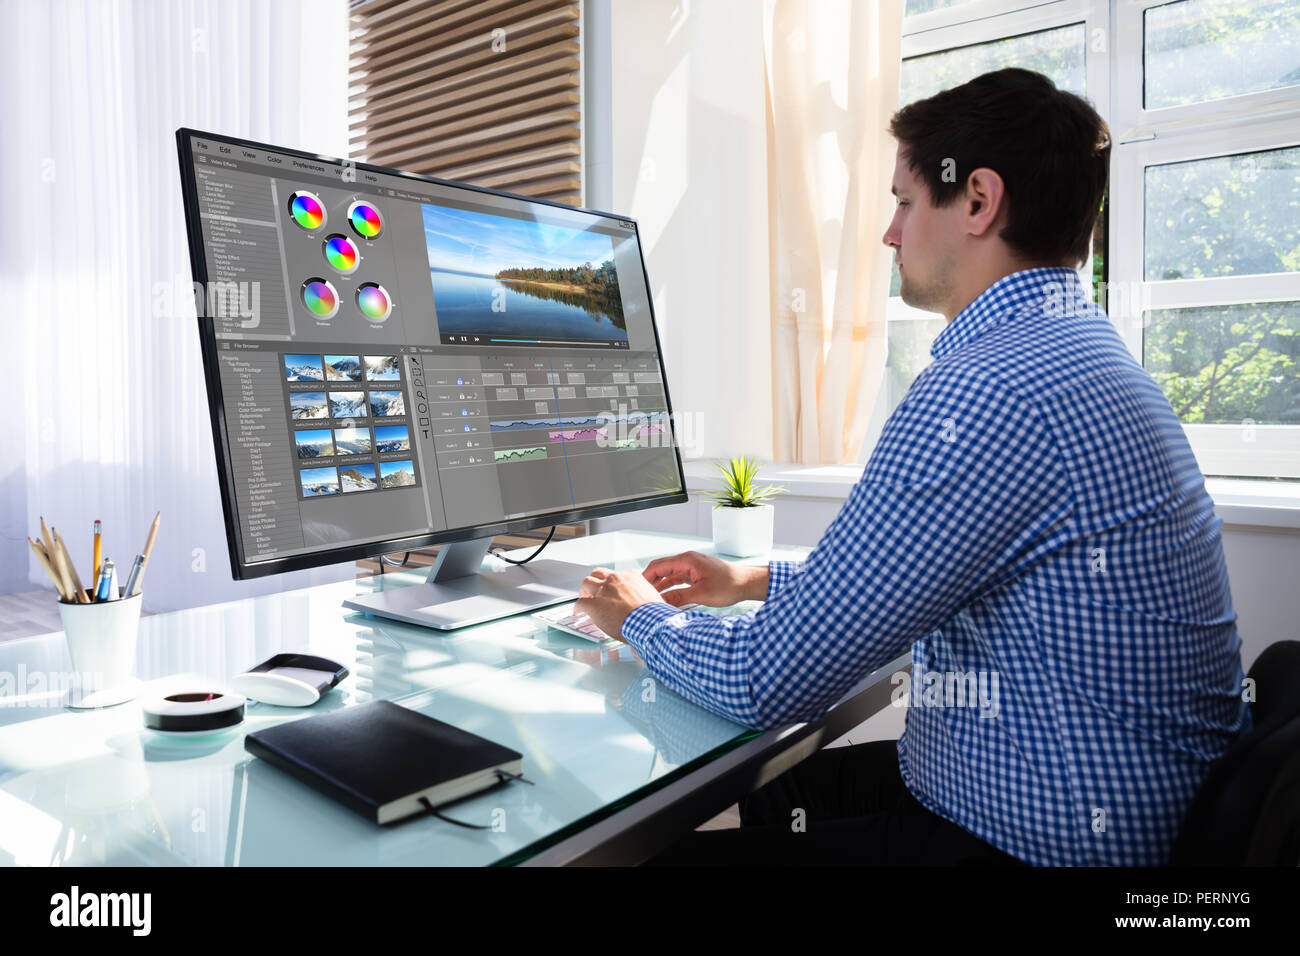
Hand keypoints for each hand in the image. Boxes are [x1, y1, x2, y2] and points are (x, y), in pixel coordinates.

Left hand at [573, 567, 666, 642]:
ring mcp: (604, 591)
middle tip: (594, 590)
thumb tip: (645, 606)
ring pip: (587, 582)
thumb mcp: (653, 598)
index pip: (618, 575)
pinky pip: (581, 603)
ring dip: (584, 590)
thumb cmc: (654, 614)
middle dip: (596, 581)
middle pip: (599, 573)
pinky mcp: (594, 605)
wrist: (650, 622)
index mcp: (631, 577)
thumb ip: (645, 598)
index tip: (612, 590)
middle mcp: (616, 580)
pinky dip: (577, 608)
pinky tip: (578, 612)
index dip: (613, 583)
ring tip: (584, 597)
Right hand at [641, 550, 767, 607]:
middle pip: (662, 569)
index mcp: (687, 560)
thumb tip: (660, 602)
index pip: (658, 566)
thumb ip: (679, 597)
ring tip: (650, 599)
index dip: (645, 577)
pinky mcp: (697, 575)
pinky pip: (678, 580)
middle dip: (650, 582)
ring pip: (669, 575)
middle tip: (640, 595)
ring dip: (660, 586)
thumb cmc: (729, 585)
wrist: (747, 583)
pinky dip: (671, 588)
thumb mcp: (702, 594)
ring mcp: (692, 568)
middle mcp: (687, 561)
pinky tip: (666, 598)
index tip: (636, 589)